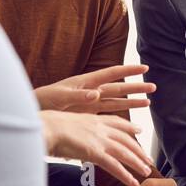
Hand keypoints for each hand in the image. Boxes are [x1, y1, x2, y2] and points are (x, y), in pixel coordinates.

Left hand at [34, 64, 155, 113]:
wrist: (32, 110)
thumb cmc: (43, 100)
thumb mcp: (59, 97)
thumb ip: (78, 96)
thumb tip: (97, 94)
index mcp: (85, 82)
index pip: (111, 73)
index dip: (128, 70)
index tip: (144, 67)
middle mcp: (91, 91)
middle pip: (118, 87)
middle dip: (135, 87)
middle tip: (153, 87)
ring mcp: (90, 102)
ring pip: (116, 101)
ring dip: (131, 101)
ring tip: (148, 102)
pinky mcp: (87, 114)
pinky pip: (107, 113)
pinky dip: (119, 114)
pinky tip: (130, 118)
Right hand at [42, 112, 152, 185]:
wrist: (43, 127)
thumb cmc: (47, 127)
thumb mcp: (65, 123)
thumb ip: (74, 129)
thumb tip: (71, 135)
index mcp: (93, 119)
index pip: (116, 122)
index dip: (129, 127)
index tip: (139, 130)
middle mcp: (100, 128)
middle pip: (126, 139)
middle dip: (138, 150)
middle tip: (148, 159)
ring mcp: (99, 140)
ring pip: (125, 153)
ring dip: (137, 163)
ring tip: (146, 172)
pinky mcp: (95, 153)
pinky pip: (115, 166)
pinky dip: (126, 176)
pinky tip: (133, 183)